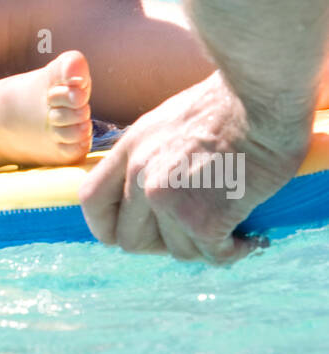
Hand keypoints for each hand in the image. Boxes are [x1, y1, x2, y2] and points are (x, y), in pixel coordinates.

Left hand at [79, 72, 309, 262]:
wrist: (261, 98)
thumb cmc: (231, 104)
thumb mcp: (170, 121)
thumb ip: (152, 156)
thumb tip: (152, 193)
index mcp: (131, 147)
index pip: (92, 201)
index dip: (108, 227)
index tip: (136, 233)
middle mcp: (140, 173)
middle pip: (128, 239)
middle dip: (161, 245)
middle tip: (192, 235)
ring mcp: (166, 196)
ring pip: (177, 251)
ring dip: (204, 245)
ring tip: (230, 225)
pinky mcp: (200, 217)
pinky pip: (212, 255)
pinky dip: (233, 251)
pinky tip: (248, 237)